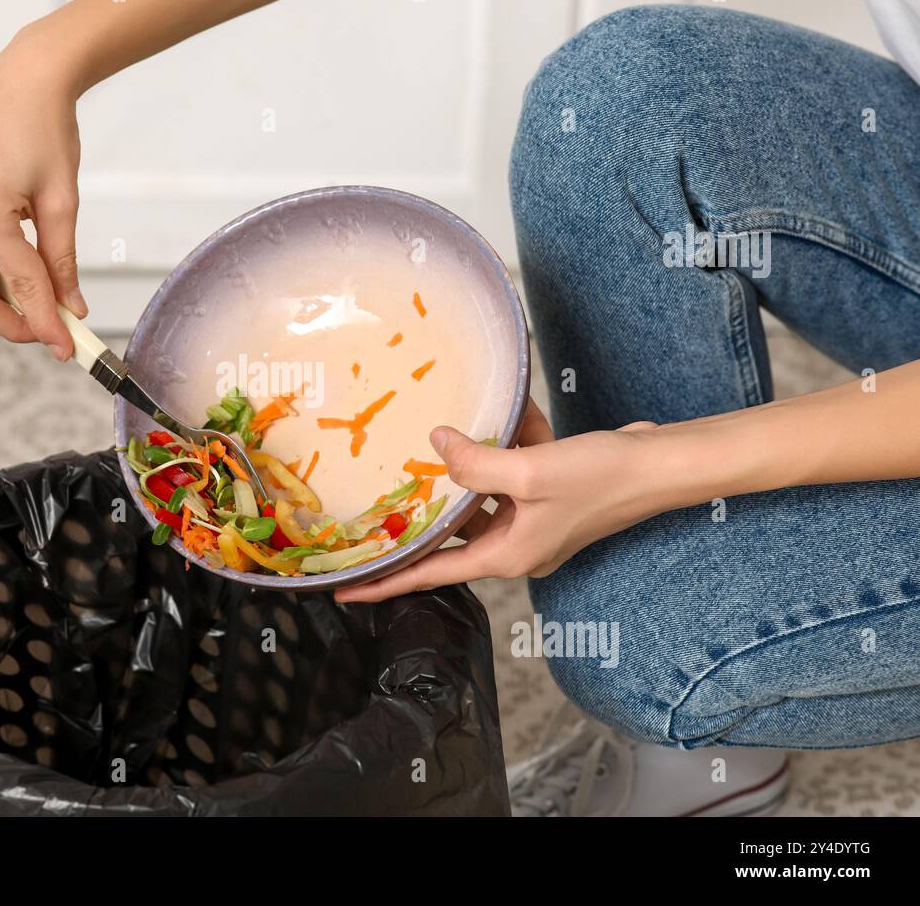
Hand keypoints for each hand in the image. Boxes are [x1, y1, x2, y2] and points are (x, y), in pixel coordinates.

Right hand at [0, 16, 85, 357]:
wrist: (20, 87)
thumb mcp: (64, 204)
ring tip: (23, 293)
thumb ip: (62, 265)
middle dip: (11, 323)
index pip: (20, 287)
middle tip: (45, 329)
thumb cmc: (47, 135)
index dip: (46, 324)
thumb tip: (71, 311)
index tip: (66, 347)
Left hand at [334, 400, 664, 602]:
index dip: (386, 583)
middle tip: (373, 499)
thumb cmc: (602, 479)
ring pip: (481, 493)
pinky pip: (511, 471)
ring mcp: (533, 520)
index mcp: (507, 555)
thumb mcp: (530, 471)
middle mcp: (516, 544)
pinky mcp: (547, 494)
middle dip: (424, 507)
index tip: (344, 590)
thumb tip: (436, 447)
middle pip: (451, 532)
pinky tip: (519, 416)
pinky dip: (512, 442)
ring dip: (476, 459)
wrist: (662, 465)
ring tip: (459, 431)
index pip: (431, 574)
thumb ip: (475, 465)